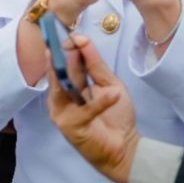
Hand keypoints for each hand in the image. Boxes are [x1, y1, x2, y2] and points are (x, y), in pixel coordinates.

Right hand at [45, 34, 138, 182]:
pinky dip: (100, 102)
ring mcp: (62, 113)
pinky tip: (113, 94)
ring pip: (64, 88)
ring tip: (81, 53)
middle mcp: (59, 99)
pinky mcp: (71, 127)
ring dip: (74, 70)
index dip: (67, 48)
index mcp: (67, 87)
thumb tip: (83, 41)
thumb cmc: (115, 116)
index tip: (75, 35)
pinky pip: (85, 111)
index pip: (62, 64)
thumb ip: (95, 65)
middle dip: (64, 55)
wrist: (124, 147)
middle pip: (59, 73)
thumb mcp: (109, 85)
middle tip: (72, 40)